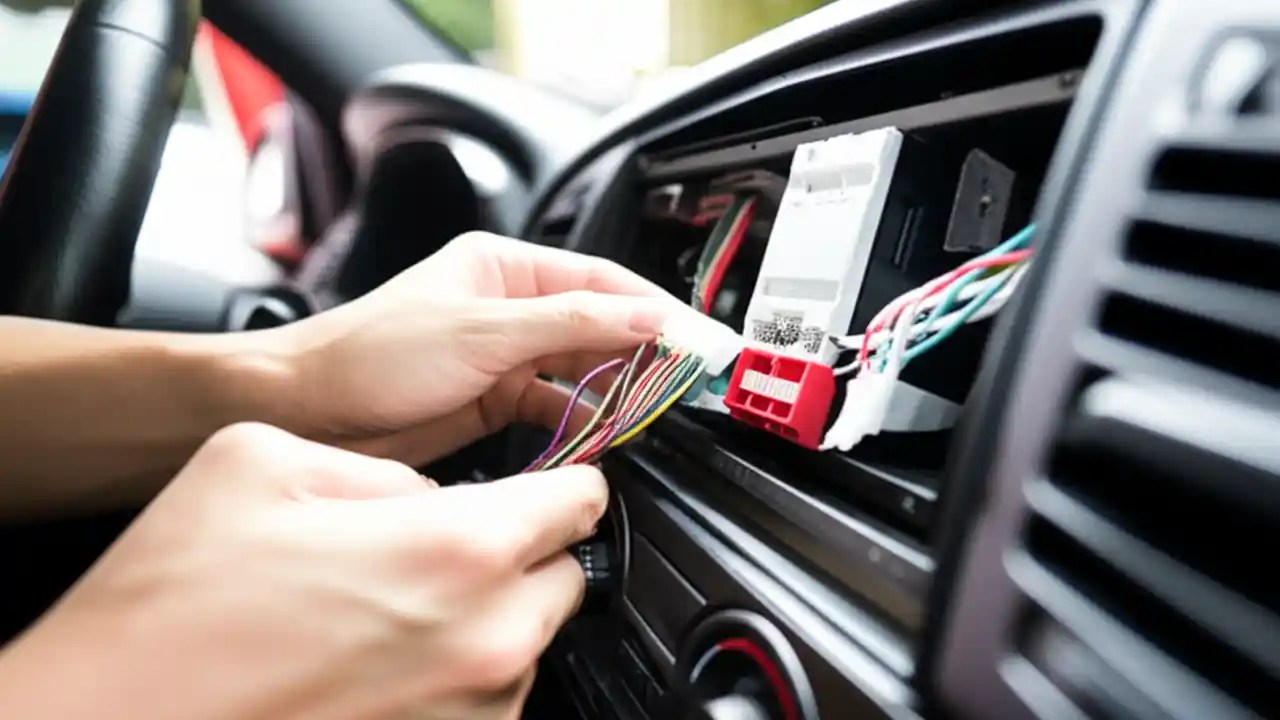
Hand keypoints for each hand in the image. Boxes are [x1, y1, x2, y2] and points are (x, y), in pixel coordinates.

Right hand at [0, 423, 606, 719]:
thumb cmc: (171, 609)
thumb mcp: (264, 463)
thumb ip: (381, 468)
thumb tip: (429, 493)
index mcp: (455, 551)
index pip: (578, 501)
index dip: (567, 480)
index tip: (556, 478)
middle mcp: (484, 643)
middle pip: (561, 578)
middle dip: (520, 553)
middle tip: (444, 547)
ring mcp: (470, 715)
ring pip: (525, 644)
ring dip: (482, 618)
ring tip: (385, 610)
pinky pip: (485, 701)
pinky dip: (451, 673)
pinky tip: (374, 658)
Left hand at [272, 232, 679, 464]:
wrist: (304, 412)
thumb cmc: (370, 355)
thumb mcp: (481, 333)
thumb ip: (569, 326)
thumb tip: (643, 319)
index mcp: (504, 268)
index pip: (600, 282)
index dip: (653, 309)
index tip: (696, 337)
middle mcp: (508, 308)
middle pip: (597, 325)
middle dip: (642, 350)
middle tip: (688, 379)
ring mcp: (501, 356)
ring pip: (579, 369)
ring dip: (614, 387)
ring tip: (652, 407)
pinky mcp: (492, 400)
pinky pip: (555, 406)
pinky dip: (581, 420)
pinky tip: (602, 433)